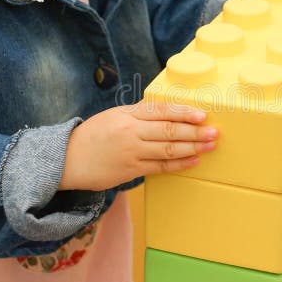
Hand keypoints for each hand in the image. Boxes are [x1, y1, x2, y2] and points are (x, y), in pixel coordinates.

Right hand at [60, 101, 216, 190]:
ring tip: (209, 146)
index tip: (203, 115)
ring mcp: (131, 152)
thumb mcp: (114, 116)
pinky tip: (193, 161)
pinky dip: (178, 164)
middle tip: (214, 133)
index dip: (184, 112)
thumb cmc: (94, 135)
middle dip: (194, 131)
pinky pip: (159, 167)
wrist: (66, 159)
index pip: (161, 110)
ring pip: (167, 149)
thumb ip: (140, 113)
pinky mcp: (130, 170)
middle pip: (168, 130)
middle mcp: (130, 132)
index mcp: (127, 114)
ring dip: (192, 148)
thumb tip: (169, 111)